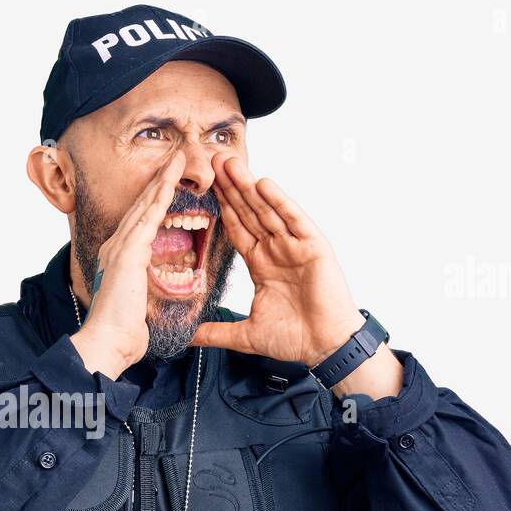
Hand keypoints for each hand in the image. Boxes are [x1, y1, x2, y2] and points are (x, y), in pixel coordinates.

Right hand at [70, 151, 185, 379]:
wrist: (106, 343)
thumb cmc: (121, 335)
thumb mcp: (136, 310)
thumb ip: (141, 298)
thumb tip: (146, 303)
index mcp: (118, 261)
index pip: (139, 224)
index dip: (153, 202)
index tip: (167, 186)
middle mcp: (116, 248)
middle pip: (141, 207)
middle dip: (159, 181)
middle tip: (176, 158)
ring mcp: (120, 247)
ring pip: (146, 204)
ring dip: (163, 179)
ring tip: (179, 158)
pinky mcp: (129, 252)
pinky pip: (150, 215)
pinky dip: (162, 194)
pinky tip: (173, 178)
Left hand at [192, 155, 364, 366]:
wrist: (324, 348)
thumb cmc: (293, 339)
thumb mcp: (245, 334)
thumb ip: (215, 332)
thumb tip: (186, 339)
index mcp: (262, 264)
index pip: (238, 229)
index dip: (223, 207)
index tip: (206, 188)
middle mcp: (277, 250)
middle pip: (250, 212)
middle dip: (232, 188)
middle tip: (213, 162)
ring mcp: (295, 247)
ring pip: (268, 211)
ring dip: (250, 187)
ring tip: (231, 164)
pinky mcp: (314, 248)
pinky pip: (294, 220)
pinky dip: (280, 202)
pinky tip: (264, 184)